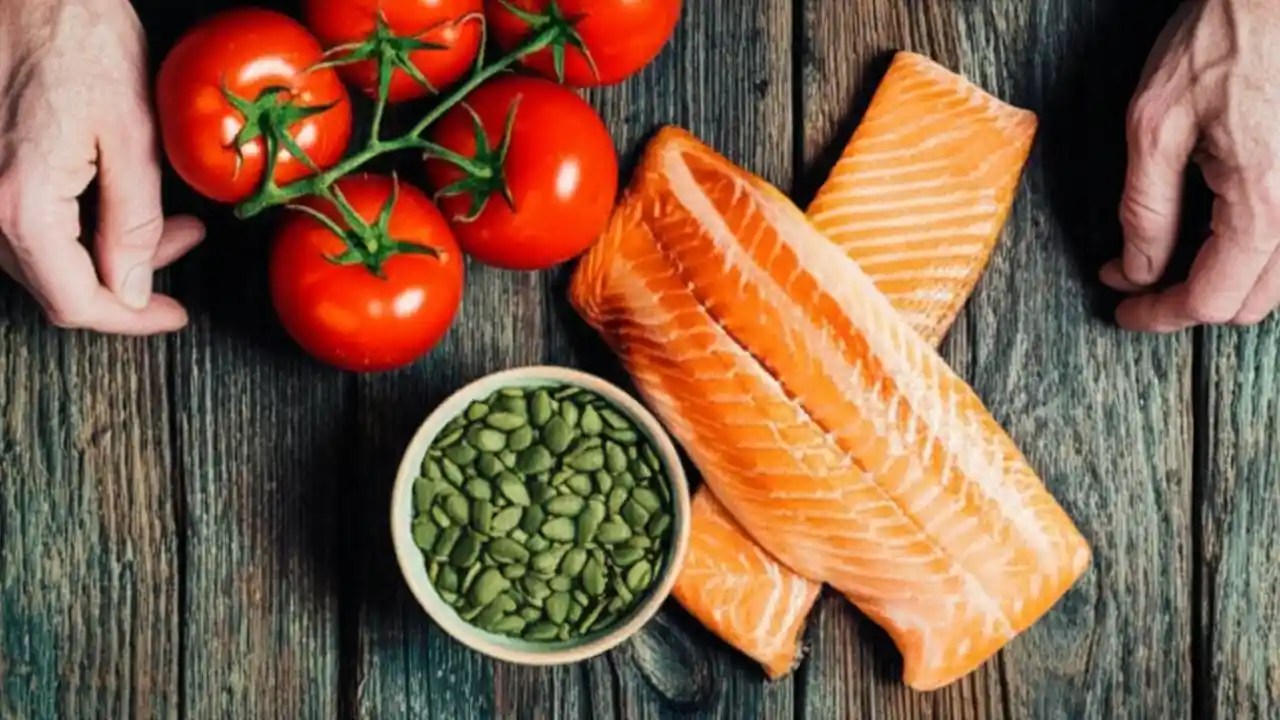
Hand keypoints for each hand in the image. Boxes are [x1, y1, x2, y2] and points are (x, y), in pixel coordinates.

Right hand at [0, 0, 203, 334]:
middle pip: (56, 284)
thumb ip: (134, 223)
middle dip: (128, 278)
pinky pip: (25, 221)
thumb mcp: (132, 135)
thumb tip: (135, 288)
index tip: (172, 314)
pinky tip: (117, 199)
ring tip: (168, 221)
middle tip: (185, 244)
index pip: (75, 301)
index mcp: (21, 204)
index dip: (131, 319)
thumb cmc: (77, 37)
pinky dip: (76, 224)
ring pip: (43, 256)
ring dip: (106, 251)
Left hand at [1103, 0, 1279, 330]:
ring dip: (1227, 278)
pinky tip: (1218, 224)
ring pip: (1279, 277)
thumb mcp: (1156, 125)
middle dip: (1191, 302)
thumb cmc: (1225, 35)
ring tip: (1174, 254)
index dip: (1159, 315)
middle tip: (1140, 284)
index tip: (1124, 310)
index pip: (1212, 300)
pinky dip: (1255, 249)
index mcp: (1265, 203)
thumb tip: (1134, 271)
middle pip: (1251, 301)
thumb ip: (1146, 210)